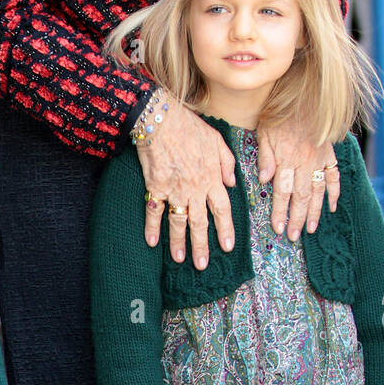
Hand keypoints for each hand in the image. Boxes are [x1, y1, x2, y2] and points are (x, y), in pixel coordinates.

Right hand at [138, 96, 236, 270]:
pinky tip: (152, 242)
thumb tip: (231, 183)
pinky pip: (154, 211)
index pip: (222, 209)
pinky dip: (152, 227)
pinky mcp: (156, 187)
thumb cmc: (190, 127)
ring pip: (179, 221)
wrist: (162, 119)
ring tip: (180, 259)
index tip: (227, 246)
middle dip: (202, 246)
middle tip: (202, 264)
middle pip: (200, 222)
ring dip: (179, 242)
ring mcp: (175, 190)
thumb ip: (227, 163)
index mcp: (212, 178)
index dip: (225, 229)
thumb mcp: (217, 140)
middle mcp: (195, 188)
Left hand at [256, 117, 339, 240]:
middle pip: (301, 197)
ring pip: (318, 191)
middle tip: (293, 236)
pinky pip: (334, 176)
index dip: (280, 212)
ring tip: (311, 229)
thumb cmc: (280, 113)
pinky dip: (334, 192)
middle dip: (297, 219)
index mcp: (287, 160)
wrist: (306, 94)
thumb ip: (265, 157)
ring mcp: (319, 159)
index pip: (283, 192)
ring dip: (315, 212)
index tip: (277, 228)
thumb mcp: (265, 133)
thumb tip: (264, 180)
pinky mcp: (329, 153)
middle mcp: (304, 163)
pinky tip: (332, 207)